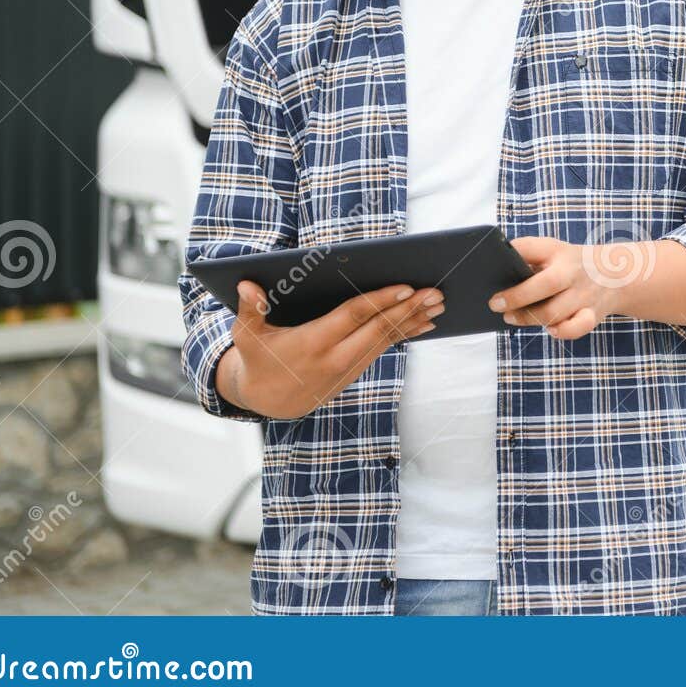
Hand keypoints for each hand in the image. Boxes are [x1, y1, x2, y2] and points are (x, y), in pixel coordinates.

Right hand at [216, 279, 443, 418]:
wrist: (267, 401)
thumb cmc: (257, 360)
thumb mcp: (247, 337)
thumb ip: (249, 310)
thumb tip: (248, 284)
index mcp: (313, 343)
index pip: (354, 317)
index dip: (380, 301)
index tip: (405, 287)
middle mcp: (336, 357)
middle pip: (379, 329)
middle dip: (409, 310)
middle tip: (436, 293)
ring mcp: (348, 367)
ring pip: (386, 340)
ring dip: (414, 321)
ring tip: (438, 305)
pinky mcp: (354, 371)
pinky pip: (383, 349)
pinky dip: (405, 334)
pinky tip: (424, 323)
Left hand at [488, 236, 638, 340]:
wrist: (616, 273)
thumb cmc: (570, 264)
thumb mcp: (553, 251)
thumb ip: (528, 257)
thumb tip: (495, 274)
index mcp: (558, 252)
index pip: (532, 247)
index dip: (513, 253)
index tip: (492, 261)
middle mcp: (572, 272)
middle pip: (546, 284)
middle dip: (517, 297)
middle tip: (495, 304)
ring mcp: (584, 294)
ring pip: (555, 312)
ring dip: (529, 318)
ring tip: (511, 317)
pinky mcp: (592, 314)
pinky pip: (578, 327)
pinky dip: (562, 331)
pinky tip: (550, 329)